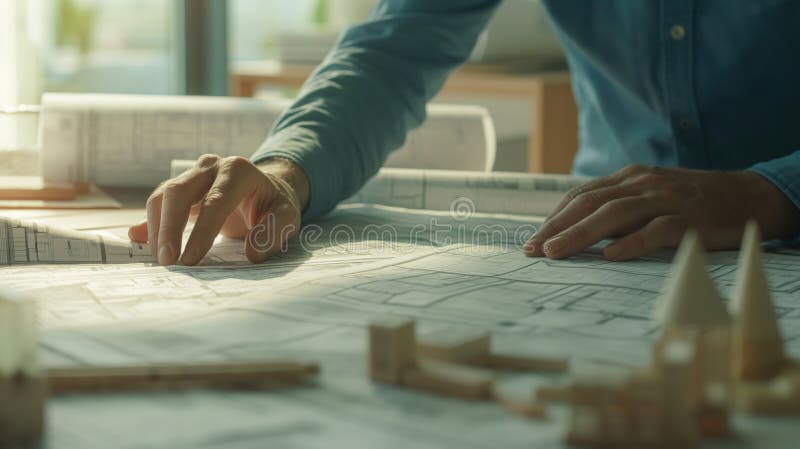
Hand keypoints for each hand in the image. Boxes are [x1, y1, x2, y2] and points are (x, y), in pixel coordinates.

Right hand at [128, 155, 308, 264]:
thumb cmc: (275, 205)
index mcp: (239, 171)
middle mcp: (211, 166)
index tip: (190, 260)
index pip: (215, 202)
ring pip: (163, 195)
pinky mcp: (181, 187)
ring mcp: (192, 174)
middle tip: (167, 261)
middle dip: (168, 228)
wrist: (266, 189)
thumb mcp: (288, 216)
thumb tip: (252, 253)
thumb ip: (273, 232)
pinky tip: (139, 240)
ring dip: (156, 228)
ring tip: (160, 259)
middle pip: (179, 191)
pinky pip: (158, 202)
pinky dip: (148, 223)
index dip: (201, 232)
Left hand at [523, 165, 799, 260]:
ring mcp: (667, 200)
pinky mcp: (690, 220)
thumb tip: (575, 232)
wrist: (747, 196)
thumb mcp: (649, 195)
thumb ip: (617, 208)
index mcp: (630, 177)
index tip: (533, 240)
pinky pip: (656, 231)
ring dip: (581, 234)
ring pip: (615, 214)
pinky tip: (610, 256)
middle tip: (534, 249)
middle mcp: (643, 184)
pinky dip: (632, 243)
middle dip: (558, 226)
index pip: (582, 195)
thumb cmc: (689, 201)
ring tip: (556, 252)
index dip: (555, 217)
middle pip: (591, 203)